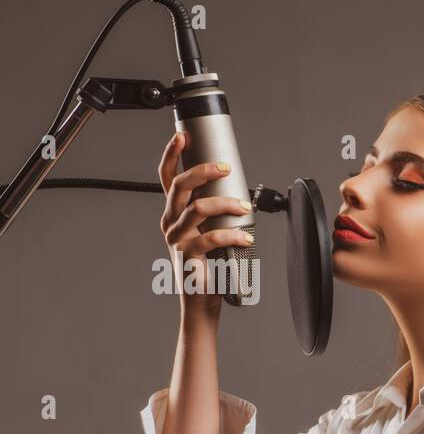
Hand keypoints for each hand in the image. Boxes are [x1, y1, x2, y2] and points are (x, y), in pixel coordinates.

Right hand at [159, 130, 253, 311]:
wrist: (203, 298)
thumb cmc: (210, 263)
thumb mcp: (210, 231)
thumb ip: (215, 213)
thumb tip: (237, 191)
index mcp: (174, 213)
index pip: (167, 178)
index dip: (172, 155)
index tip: (182, 136)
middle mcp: (170, 222)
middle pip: (180, 186)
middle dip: (203, 171)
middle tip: (224, 168)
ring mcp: (177, 238)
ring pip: (197, 208)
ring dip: (225, 204)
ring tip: (245, 207)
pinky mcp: (187, 254)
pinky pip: (210, 237)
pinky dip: (232, 235)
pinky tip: (246, 238)